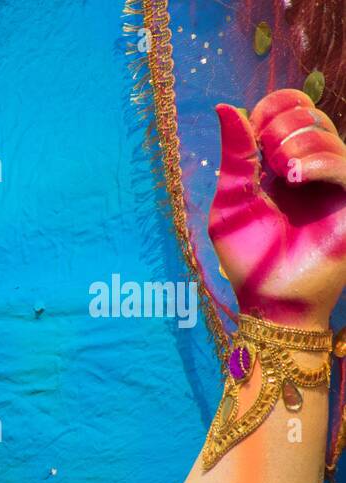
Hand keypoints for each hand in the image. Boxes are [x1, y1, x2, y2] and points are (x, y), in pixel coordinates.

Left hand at [209, 89, 345, 326]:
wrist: (268, 298)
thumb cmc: (247, 256)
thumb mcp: (232, 200)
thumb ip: (234, 156)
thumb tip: (226, 107)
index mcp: (282, 165)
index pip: (291, 111)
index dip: (276, 106)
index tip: (255, 126)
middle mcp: (313, 169)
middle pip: (311, 116)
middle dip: (283, 125)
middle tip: (268, 157)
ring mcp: (334, 185)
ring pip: (328, 136)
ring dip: (298, 144)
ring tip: (281, 173)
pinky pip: (344, 166)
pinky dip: (320, 162)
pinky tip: (296, 176)